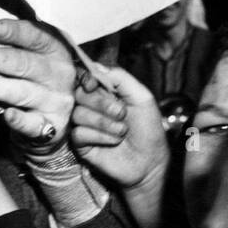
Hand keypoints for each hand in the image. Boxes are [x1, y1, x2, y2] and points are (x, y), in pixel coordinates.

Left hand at [0, 19, 76, 153]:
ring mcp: (55, 101)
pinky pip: (34, 124)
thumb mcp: (30, 58)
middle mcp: (58, 75)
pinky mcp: (51, 126)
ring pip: (22, 92)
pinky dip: (21, 120)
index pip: (36, 38)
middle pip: (23, 64)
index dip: (16, 33)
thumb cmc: (31, 80)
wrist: (52, 119)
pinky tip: (7, 115)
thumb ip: (11, 46)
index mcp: (54, 51)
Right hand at [71, 63, 168, 192]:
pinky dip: (98, 136)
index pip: (84, 77)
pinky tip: (112, 142)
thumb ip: (121, 78)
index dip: (85, 78)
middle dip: (100, 103)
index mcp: (105, 92)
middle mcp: (92, 106)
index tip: (93, 84)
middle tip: (121, 114)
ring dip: (103, 123)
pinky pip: (78, 133)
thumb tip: (96, 66)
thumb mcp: (141, 97)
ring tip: (121, 132)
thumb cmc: (148, 129)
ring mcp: (85, 124)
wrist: (149, 161)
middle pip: (78, 93)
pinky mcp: (80, 143)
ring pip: (78, 114)